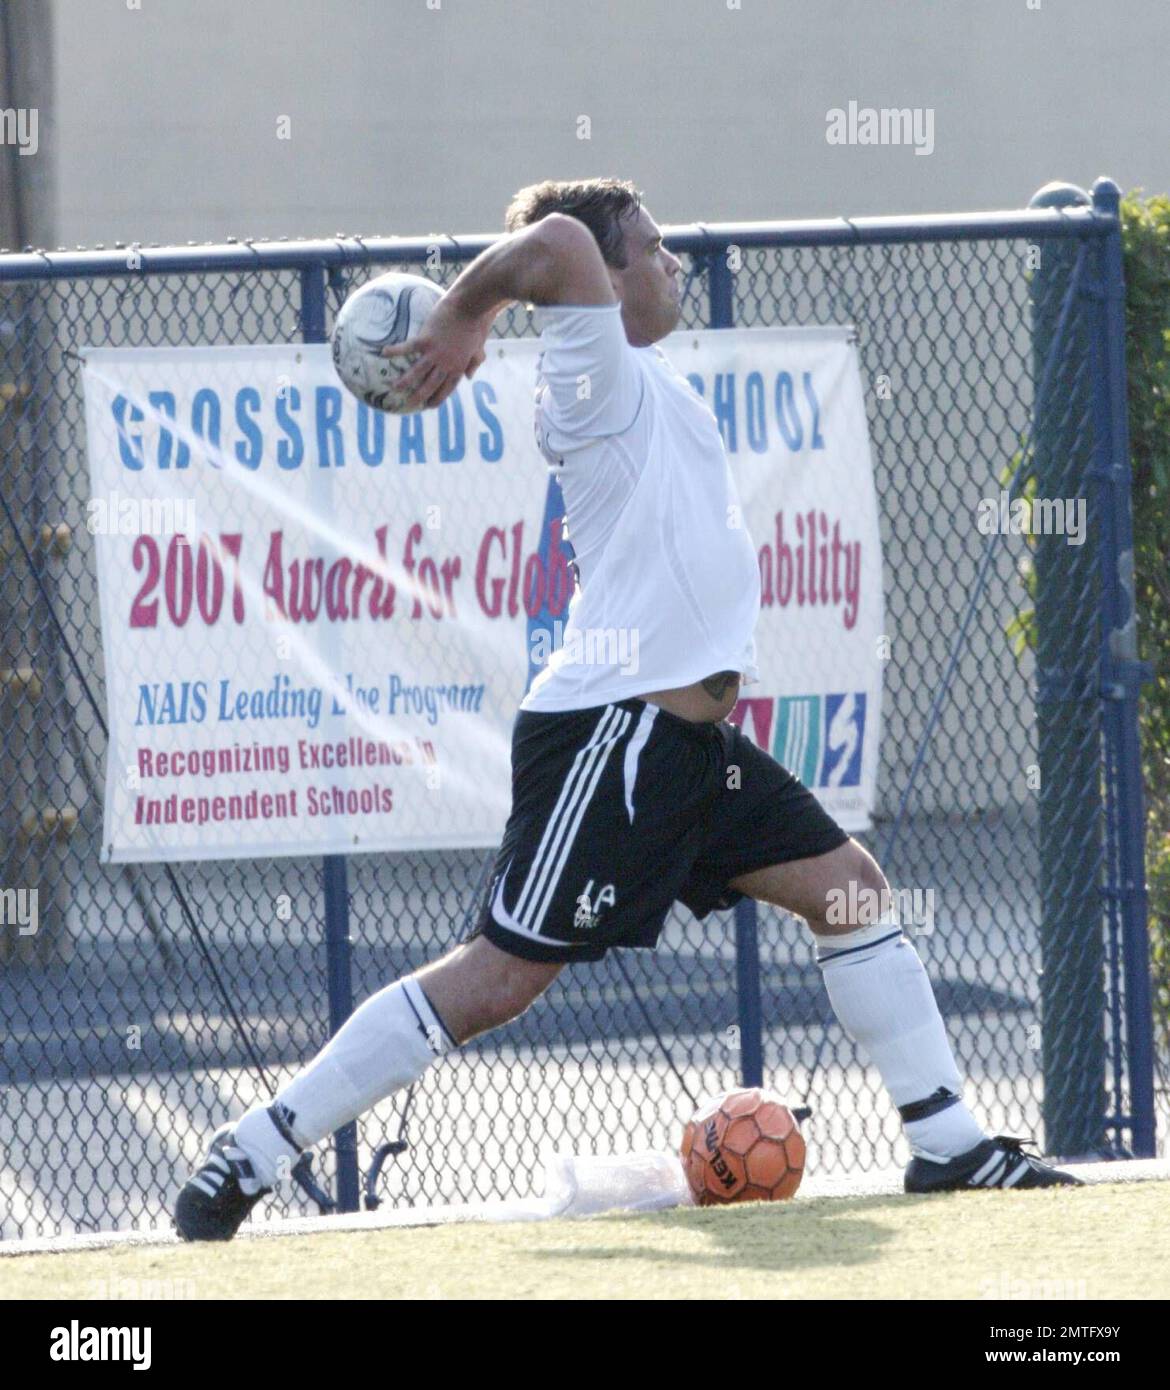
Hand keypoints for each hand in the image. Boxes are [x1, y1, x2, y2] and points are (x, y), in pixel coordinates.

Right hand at [382, 293, 491, 411]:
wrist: (469, 307)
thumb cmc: (476, 326)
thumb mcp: (479, 349)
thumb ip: (474, 364)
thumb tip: (469, 377)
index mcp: (458, 368)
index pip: (447, 389)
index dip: (438, 398)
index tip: (429, 406)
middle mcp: (445, 364)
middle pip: (430, 385)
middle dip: (419, 397)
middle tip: (409, 405)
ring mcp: (435, 353)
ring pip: (418, 372)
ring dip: (405, 381)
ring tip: (394, 387)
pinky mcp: (426, 340)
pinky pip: (408, 348)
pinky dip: (396, 351)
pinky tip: (384, 352)